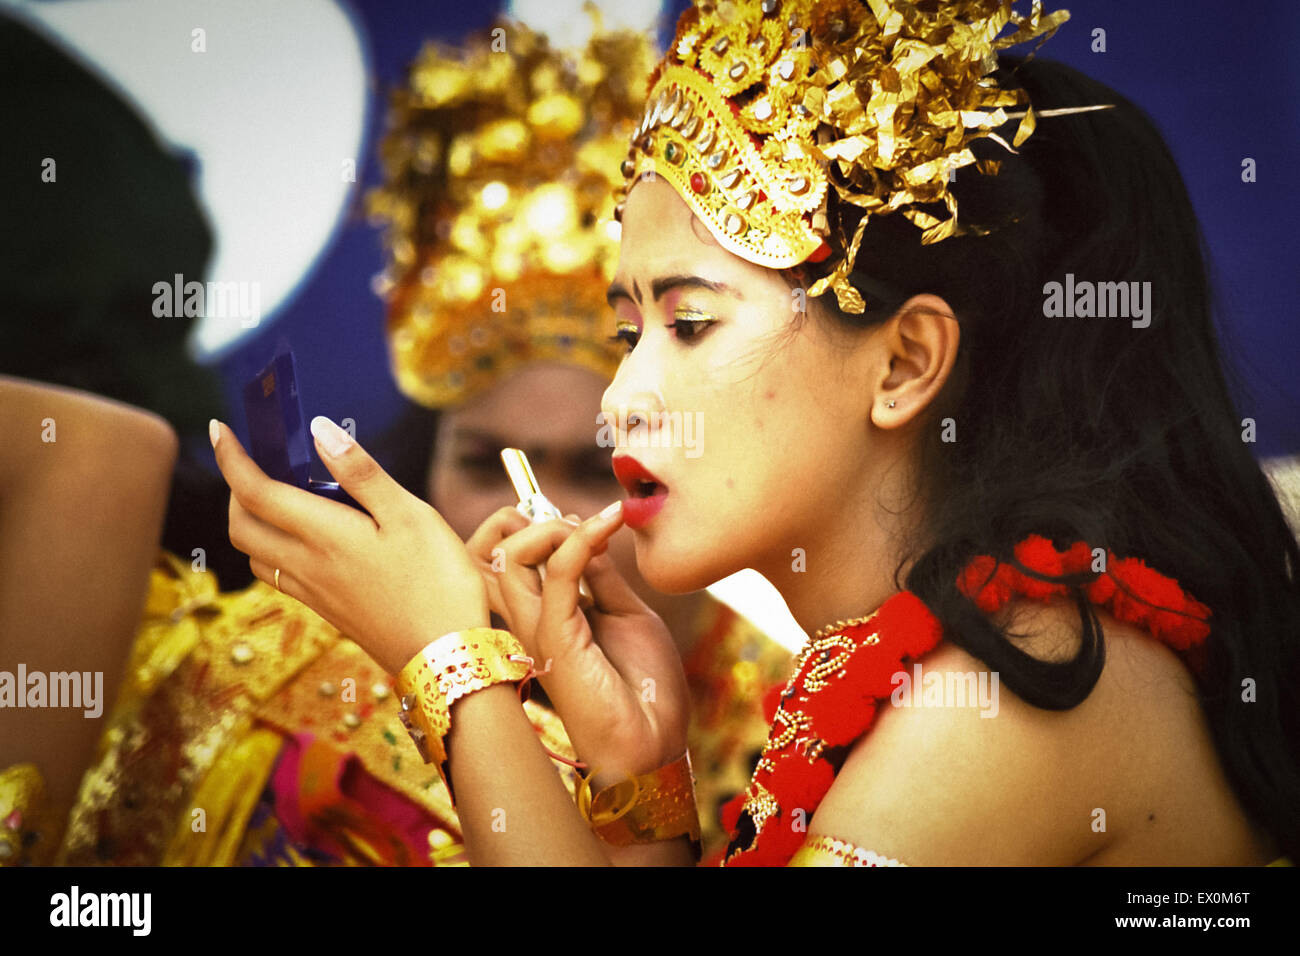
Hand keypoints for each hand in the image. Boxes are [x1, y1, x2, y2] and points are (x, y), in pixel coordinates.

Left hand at [210, 416, 487, 673]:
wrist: (448, 659)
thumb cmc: (439, 582)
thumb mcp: (412, 515)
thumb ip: (361, 473)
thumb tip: (318, 430)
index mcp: (325, 536)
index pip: (255, 492)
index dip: (231, 458)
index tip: (219, 429)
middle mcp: (309, 566)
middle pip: (241, 527)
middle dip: (236, 490)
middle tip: (257, 463)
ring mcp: (317, 594)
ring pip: (256, 555)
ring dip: (251, 522)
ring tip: (279, 498)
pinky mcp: (330, 612)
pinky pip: (281, 576)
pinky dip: (274, 548)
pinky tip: (309, 541)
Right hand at [466, 504, 689, 783]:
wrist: (654, 740)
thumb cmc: (643, 688)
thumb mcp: (626, 615)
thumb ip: (602, 577)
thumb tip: (589, 534)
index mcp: (542, 617)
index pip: (507, 559)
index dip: (534, 525)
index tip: (584, 519)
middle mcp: (529, 622)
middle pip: (493, 553)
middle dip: (529, 519)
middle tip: (578, 518)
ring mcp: (537, 631)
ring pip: (510, 558)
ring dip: (552, 527)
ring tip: (596, 524)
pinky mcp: (556, 638)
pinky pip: (557, 573)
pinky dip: (582, 539)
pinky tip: (610, 525)